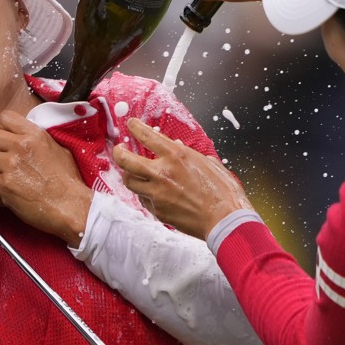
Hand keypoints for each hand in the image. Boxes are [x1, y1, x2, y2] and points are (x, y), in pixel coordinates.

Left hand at [0, 110, 92, 246]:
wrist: (70, 206)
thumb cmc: (67, 180)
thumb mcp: (58, 149)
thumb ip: (36, 139)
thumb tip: (24, 134)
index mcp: (34, 135)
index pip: (3, 117)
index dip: (0, 127)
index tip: (4, 138)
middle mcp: (20, 146)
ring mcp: (10, 166)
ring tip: (1, 175)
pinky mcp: (4, 186)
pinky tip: (5, 191)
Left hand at [112, 118, 252, 240]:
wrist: (225, 219)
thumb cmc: (223, 191)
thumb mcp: (209, 164)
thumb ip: (189, 155)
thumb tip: (179, 147)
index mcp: (177, 156)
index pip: (147, 136)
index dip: (136, 128)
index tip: (131, 124)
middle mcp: (162, 172)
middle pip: (126, 160)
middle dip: (118, 153)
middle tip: (119, 150)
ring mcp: (158, 193)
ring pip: (130, 182)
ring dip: (129, 175)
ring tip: (131, 172)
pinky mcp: (158, 211)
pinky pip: (144, 199)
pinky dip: (145, 193)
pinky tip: (151, 192)